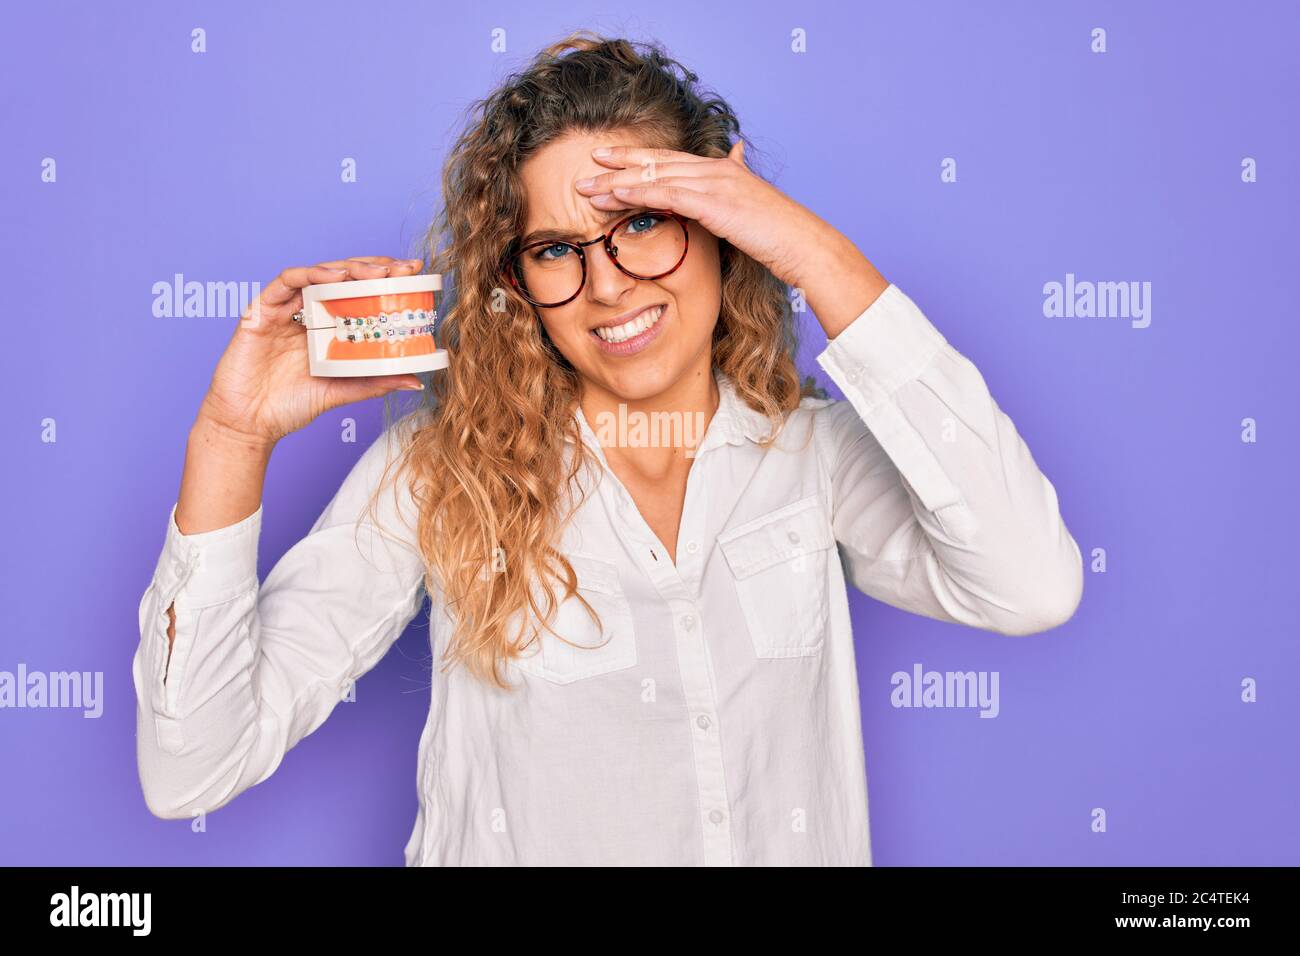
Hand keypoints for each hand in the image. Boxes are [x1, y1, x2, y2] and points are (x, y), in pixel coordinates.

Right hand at [198, 256, 426, 446]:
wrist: (248, 424)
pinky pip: (285, 282)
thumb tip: (416, 379)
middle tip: (402, 270)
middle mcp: (308, 313)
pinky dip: (310, 274)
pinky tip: (333, 277)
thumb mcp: (343, 390)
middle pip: (343, 277)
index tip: (415, 275)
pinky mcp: (261, 310)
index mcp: (328, 327)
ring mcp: (285, 309)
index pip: (360, 293)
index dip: (386, 280)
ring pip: (317, 273)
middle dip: (375, 268)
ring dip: (348, 268)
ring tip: (376, 272)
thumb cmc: (289, 406)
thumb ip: (375, 382)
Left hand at [574, 141, 824, 287]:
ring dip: (618, 181)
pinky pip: (667, 194)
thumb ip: (738, 179)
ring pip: (655, 176)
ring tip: (587, 186)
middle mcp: (715, 169)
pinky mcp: (713, 202)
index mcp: (721, 169)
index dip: (639, 158)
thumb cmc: (780, 233)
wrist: (803, 244)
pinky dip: (639, 192)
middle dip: (620, 163)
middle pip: (657, 162)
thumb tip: (737, 153)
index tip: (611, 159)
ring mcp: (714, 183)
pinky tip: (616, 193)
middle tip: (588, 163)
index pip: (671, 160)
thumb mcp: (753, 202)